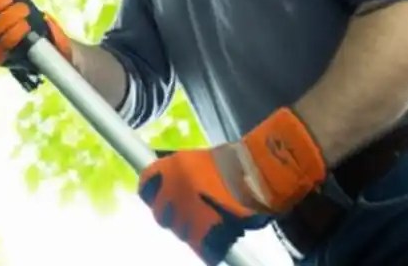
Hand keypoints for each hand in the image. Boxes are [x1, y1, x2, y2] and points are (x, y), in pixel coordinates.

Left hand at [137, 107, 327, 264]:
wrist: (262, 173)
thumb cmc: (238, 162)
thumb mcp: (201, 160)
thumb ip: (182, 173)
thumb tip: (173, 186)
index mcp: (171, 168)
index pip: (146, 184)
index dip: (154, 192)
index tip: (161, 194)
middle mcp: (172, 192)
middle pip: (160, 213)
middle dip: (172, 214)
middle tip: (190, 210)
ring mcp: (186, 216)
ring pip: (179, 231)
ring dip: (191, 228)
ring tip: (211, 219)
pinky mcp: (203, 236)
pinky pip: (199, 247)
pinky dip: (207, 244)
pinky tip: (217, 235)